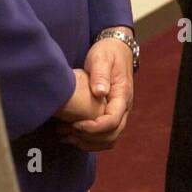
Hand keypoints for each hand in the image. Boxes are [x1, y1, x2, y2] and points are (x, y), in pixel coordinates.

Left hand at [60, 32, 134, 151]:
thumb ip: (101, 75)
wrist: (117, 49)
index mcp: (123, 95)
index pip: (113, 121)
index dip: (93, 128)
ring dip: (89, 143)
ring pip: (110, 139)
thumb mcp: (102, 59)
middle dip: (89, 138)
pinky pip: (105, 136)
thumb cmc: (108, 53)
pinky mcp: (112, 114)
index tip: (75, 124)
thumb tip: (100, 92)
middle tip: (68, 131)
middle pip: (112, 135)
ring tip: (67, 136)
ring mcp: (119, 112)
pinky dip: (89, 140)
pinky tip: (72, 136)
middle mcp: (124, 107)